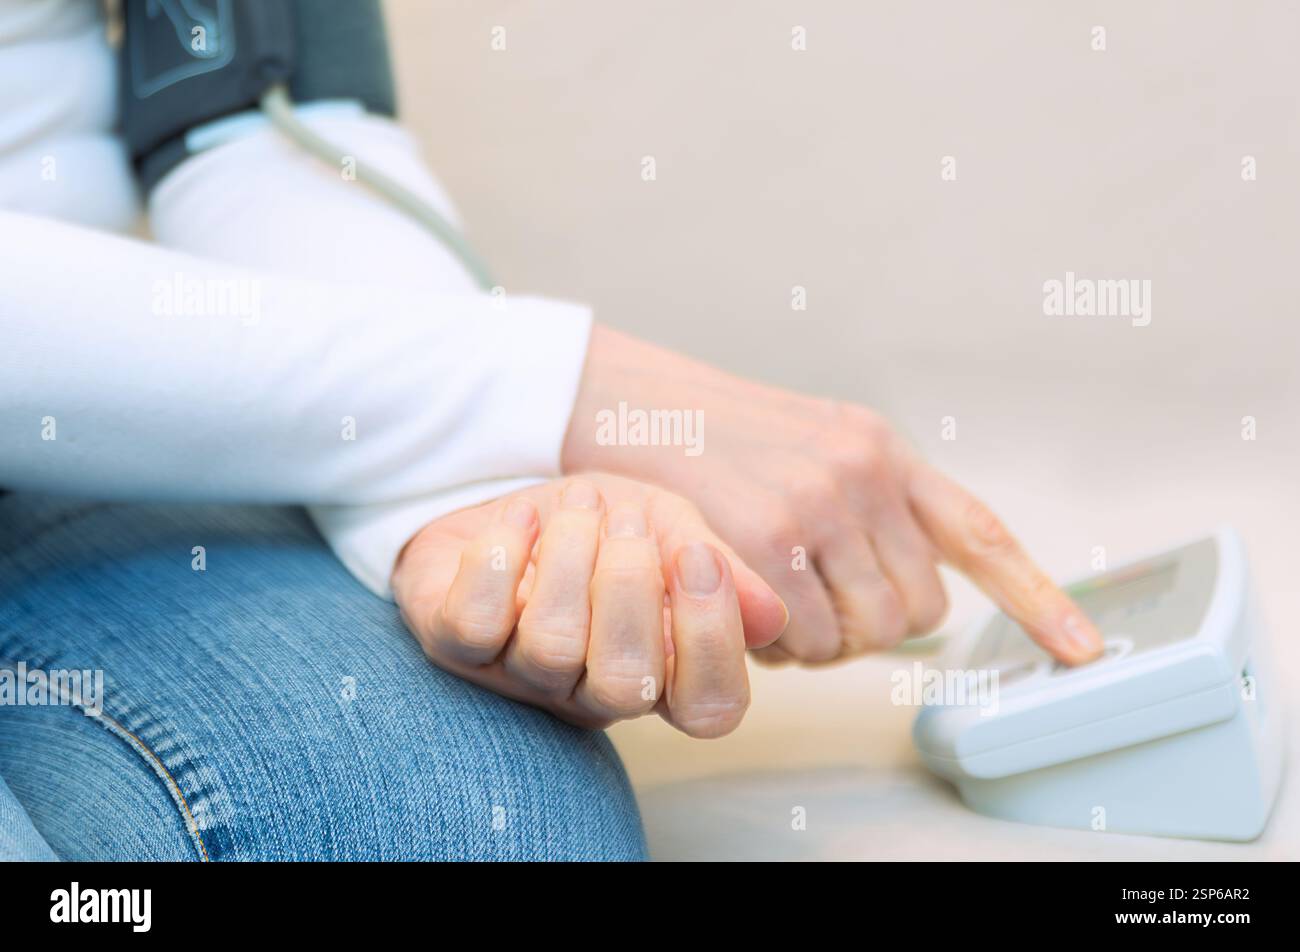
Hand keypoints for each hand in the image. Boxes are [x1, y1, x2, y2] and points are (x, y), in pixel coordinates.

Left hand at [391, 474, 787, 736]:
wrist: (507, 495)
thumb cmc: (602, 526)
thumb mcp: (672, 530)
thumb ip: (721, 570)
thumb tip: (771, 616)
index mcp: (663, 670)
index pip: (709, 706)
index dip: (711, 639)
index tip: (696, 554)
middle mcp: (593, 689)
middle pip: (625, 682)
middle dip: (630, 585)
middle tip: (625, 518)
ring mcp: (520, 675)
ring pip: (551, 646)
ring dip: (569, 557)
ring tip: (576, 504)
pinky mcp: (454, 645)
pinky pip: (475, 622)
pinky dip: (500, 559)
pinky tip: (520, 519)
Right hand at [561, 326, 1104, 665]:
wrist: (629, 403)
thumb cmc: (714, 440)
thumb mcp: (812, 444)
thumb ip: (869, 505)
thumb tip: (911, 601)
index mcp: (884, 450)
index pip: (978, 532)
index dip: (1038, 598)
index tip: (1083, 648)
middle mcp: (864, 471)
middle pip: (915, 612)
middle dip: (866, 628)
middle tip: (810, 605)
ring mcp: (816, 500)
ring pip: (861, 635)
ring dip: (816, 641)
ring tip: (767, 598)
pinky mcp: (764, 534)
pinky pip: (804, 638)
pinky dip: (775, 643)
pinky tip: (741, 602)